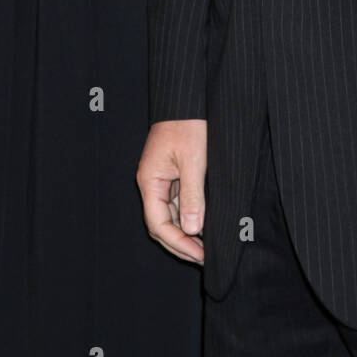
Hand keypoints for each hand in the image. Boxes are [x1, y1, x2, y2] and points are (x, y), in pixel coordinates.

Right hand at [137, 119, 206, 263]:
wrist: (187, 99)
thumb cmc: (189, 123)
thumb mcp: (194, 160)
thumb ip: (191, 195)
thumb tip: (191, 229)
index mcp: (150, 180)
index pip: (158, 224)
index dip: (178, 243)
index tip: (200, 255)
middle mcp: (152, 182)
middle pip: (160, 224)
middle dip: (181, 243)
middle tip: (205, 258)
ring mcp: (161, 178)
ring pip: (169, 215)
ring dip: (185, 233)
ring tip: (206, 247)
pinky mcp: (172, 173)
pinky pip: (176, 202)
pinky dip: (188, 217)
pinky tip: (203, 225)